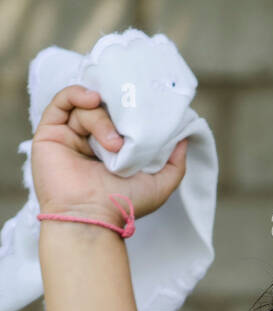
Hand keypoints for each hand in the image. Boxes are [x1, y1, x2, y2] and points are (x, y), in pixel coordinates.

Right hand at [31, 84, 187, 224]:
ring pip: (87, 108)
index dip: (131, 109)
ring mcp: (70, 136)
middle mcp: (90, 142)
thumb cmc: (123, 205)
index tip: (145, 106)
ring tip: (113, 145)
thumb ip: (175, 163)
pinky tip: (92, 99)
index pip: (120, 118)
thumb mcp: (160, 185)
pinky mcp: (50, 133)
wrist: (92, 216)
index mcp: (112, 151)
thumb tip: (184, 137)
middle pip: (104, 109)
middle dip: (118, 114)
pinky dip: (78, 94)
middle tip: (129, 130)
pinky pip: (63, 100)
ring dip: (102, 121)